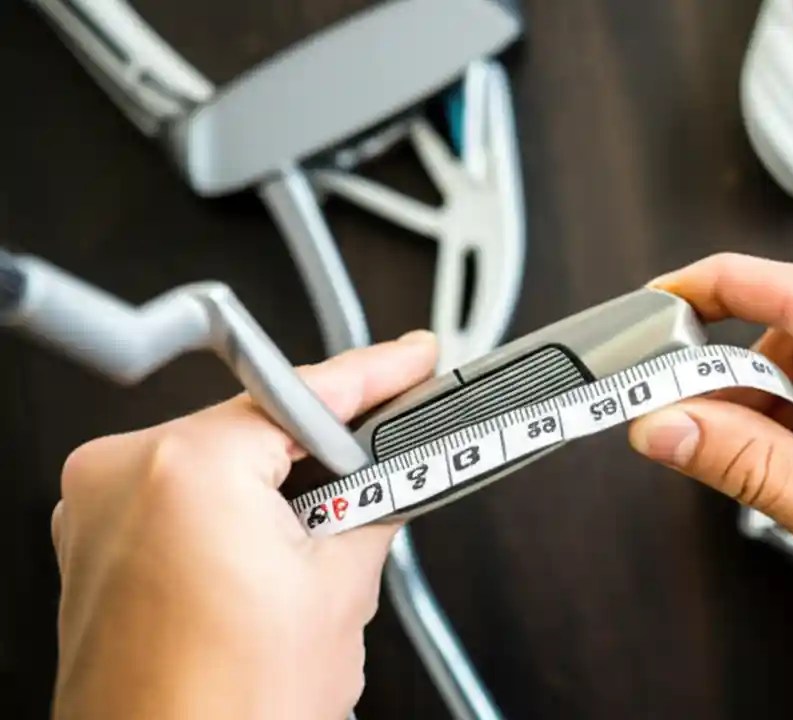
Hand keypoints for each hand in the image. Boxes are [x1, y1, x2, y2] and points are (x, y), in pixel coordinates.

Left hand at [51, 332, 437, 719]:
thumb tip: (394, 473)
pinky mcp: (94, 551)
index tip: (412, 363)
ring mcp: (96, 515)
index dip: (376, 374)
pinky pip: (183, 498)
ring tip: (340, 521)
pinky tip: (286, 542)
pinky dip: (239, 508)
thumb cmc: (227, 715)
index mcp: (184, 468)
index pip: (305, 391)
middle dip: (331, 443)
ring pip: (221, 462)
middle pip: (259, 424)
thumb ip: (373, 504)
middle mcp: (122, 477)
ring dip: (286, 482)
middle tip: (397, 448)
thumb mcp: (338, 592)